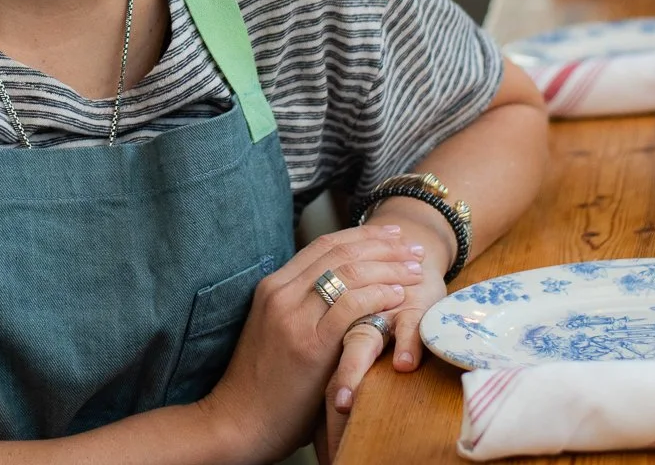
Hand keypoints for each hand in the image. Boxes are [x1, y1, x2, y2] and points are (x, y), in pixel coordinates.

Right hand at [199, 224, 426, 464]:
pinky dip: (379, 295)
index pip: (324, 245)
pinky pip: (351, 306)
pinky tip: (399, 296)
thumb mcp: (276, 331)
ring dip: (388, 267)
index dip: (362, 235)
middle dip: (382, 245)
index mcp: (273, 287)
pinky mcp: (309, 344)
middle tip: (414, 246)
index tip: (392, 234)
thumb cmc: (263, 383)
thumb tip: (339, 296)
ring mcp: (292, 317)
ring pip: (348, 274)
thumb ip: (301, 309)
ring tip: (415, 269)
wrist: (238, 420)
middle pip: (340, 253)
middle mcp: (280, 293)